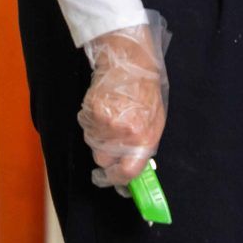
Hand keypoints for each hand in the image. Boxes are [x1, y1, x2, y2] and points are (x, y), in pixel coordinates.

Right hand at [79, 17, 168, 191]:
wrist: (129, 63)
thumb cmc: (146, 92)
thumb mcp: (155, 121)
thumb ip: (143, 146)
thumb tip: (133, 169)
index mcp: (144, 138)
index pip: (127, 173)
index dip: (118, 180)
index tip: (114, 179)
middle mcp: (123, 135)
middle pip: (103, 161)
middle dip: (107, 154)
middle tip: (114, 139)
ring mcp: (104, 124)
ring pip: (93, 145)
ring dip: (99, 137)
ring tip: (112, 116)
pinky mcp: (89, 113)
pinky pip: (86, 129)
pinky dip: (92, 124)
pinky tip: (103, 109)